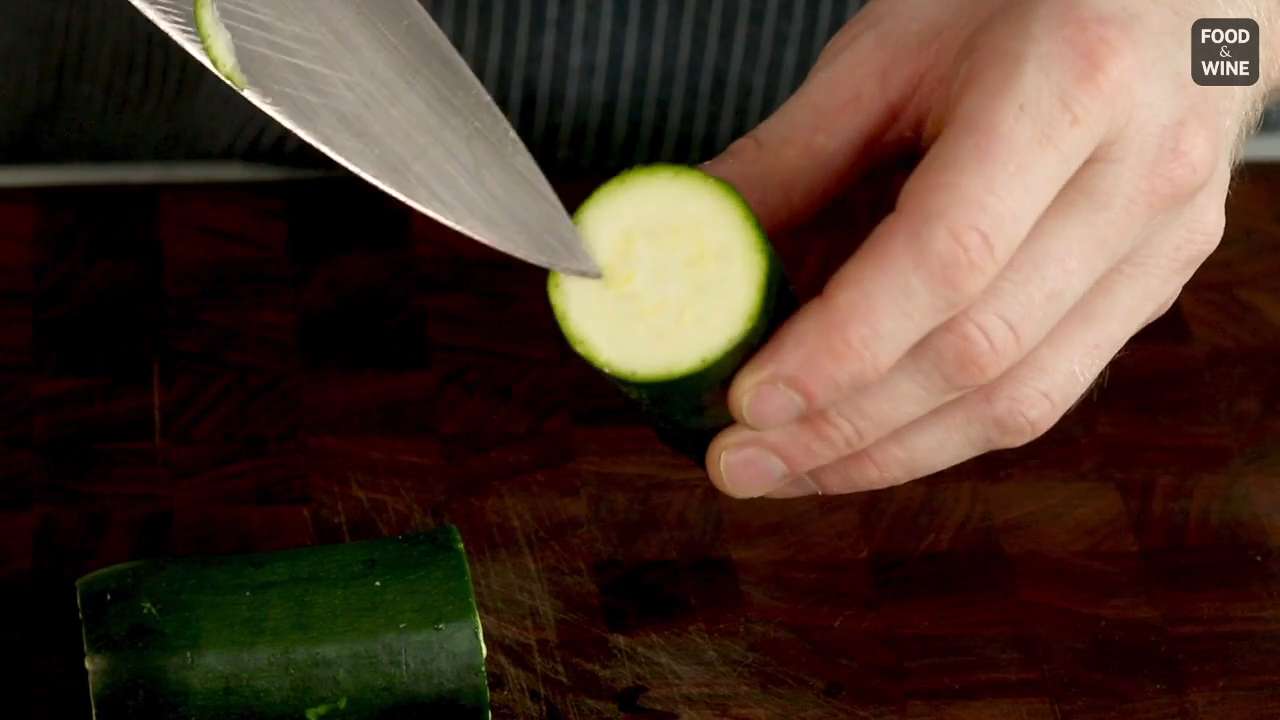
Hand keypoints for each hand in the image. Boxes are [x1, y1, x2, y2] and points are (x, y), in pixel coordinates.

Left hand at [703, 0, 1276, 497]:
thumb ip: (791, 157)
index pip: (948, 257)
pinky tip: (866, 443)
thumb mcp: (893, 52)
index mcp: (1069, 88)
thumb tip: (689, 253)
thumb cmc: (1022, 0)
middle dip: (843, 427)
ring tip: (787, 471)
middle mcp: (1137, 178)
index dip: (841, 347)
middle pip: (980, 351)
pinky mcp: (1158, 286)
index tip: (748, 402)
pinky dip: (943, 431)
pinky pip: (1047, 390)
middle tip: (740, 463)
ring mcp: (1163, 244)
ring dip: (888, 453)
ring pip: (1020, 398)